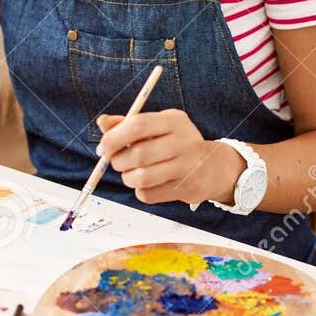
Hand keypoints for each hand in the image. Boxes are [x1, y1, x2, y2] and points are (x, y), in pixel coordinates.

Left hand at [95, 108, 244, 206]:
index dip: (114, 137)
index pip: (138, 125)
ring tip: (132, 173)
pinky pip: (148, 194)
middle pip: (138, 154)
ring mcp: (187, 167)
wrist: (213, 167)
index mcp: (174, 121)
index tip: (103, 147)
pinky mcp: (186, 189)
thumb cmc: (178, 143)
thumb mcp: (158, 126)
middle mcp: (184, 142)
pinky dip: (140, 191)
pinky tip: (149, 183)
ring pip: (141, 178)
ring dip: (128, 178)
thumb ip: (129, 123)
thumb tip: (102, 123)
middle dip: (118, 161)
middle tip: (117, 162)